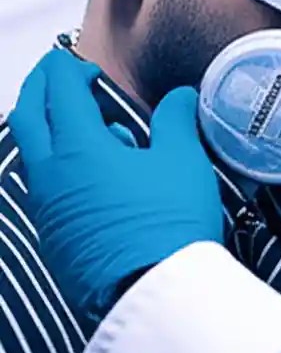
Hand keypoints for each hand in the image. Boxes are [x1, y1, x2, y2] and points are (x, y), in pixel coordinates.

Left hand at [7, 50, 223, 319]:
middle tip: (59, 78)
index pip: (57, 91)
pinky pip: (46, 190)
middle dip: (40, 91)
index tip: (77, 61)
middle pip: (27, 118)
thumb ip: (175, 121)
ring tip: (93, 134)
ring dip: (52, 133)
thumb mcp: (182, 162)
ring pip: (33, 157)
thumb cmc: (169, 220)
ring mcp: (46, 209)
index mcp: (76, 147)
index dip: (66, 69)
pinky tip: (96, 181)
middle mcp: (49, 174)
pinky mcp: (53, 237)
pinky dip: (61, 170)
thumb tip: (180, 96)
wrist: (151, 291)